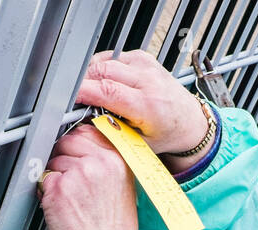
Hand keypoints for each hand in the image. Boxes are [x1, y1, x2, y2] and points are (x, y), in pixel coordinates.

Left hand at [39, 125, 137, 229]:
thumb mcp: (123, 187)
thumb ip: (106, 163)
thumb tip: (86, 149)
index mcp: (117, 159)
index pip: (87, 131)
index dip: (77, 143)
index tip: (75, 153)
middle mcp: (98, 163)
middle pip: (66, 141)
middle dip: (63, 158)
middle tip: (70, 181)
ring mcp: (77, 174)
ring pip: (53, 161)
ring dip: (55, 178)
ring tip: (71, 200)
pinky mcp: (58, 189)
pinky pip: (43, 180)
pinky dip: (47, 193)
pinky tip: (61, 207)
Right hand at [77, 49, 209, 167]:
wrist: (189, 121)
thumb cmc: (166, 134)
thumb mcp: (137, 143)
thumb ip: (111, 133)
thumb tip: (84, 126)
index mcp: (148, 105)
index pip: (108, 91)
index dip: (83, 92)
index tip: (69, 99)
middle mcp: (148, 80)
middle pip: (103, 71)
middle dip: (83, 83)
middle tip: (76, 99)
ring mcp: (146, 66)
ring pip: (105, 61)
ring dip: (92, 75)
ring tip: (90, 93)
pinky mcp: (142, 58)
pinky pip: (113, 57)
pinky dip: (102, 69)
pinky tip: (104, 83)